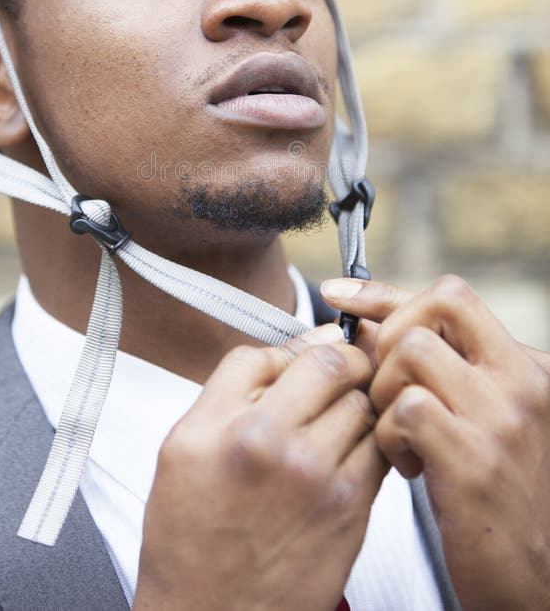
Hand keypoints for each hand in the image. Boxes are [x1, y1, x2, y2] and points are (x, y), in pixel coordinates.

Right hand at [133, 324, 386, 610]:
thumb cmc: (191, 536)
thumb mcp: (184, 443)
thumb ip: (235, 385)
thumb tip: (290, 348)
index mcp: (230, 426)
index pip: (284, 350)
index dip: (302, 344)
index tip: (309, 352)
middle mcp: (277, 447)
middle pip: (336, 366)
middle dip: (341, 362)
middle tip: (335, 373)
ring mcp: (321, 480)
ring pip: (363, 405)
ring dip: (355, 403)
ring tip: (334, 420)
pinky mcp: (352, 511)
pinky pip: (378, 449)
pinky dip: (368, 441)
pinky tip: (344, 453)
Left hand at [321, 275, 549, 610]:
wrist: (534, 578)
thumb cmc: (496, 494)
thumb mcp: (475, 417)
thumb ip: (430, 367)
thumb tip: (367, 323)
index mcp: (526, 366)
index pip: (450, 298)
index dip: (385, 292)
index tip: (340, 295)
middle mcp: (523, 382)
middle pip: (437, 306)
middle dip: (389, 336)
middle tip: (384, 387)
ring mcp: (502, 418)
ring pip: (414, 351)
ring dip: (385, 389)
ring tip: (397, 432)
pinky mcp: (475, 460)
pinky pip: (406, 407)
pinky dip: (389, 433)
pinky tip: (405, 463)